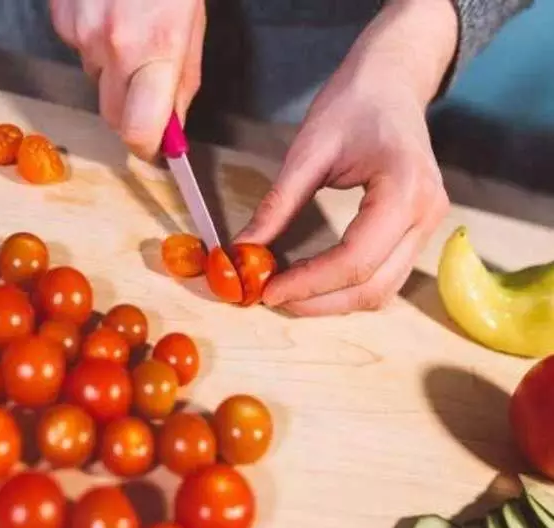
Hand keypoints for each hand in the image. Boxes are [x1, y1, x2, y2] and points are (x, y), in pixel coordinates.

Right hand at [49, 0, 205, 159]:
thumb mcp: (192, 24)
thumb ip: (183, 81)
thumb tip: (173, 126)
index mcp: (158, 48)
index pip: (139, 131)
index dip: (146, 147)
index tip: (154, 148)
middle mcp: (114, 46)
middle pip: (112, 116)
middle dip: (130, 113)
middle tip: (146, 88)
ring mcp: (82, 33)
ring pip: (95, 80)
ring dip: (111, 71)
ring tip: (129, 31)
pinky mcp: (62, 20)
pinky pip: (78, 50)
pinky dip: (93, 41)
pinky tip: (109, 13)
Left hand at [236, 0, 456, 316]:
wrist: (392, 82)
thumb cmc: (353, 103)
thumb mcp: (308, 149)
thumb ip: (278, 203)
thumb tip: (242, 248)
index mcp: (405, 189)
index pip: (355, 259)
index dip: (308, 283)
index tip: (266, 290)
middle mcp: (427, 215)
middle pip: (373, 287)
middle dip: (318, 302)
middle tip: (270, 296)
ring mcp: (429, 226)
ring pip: (382, 291)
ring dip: (333, 301)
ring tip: (287, 291)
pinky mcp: (418, 231)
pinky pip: (385, 276)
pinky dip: (348, 288)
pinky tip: (314, 280)